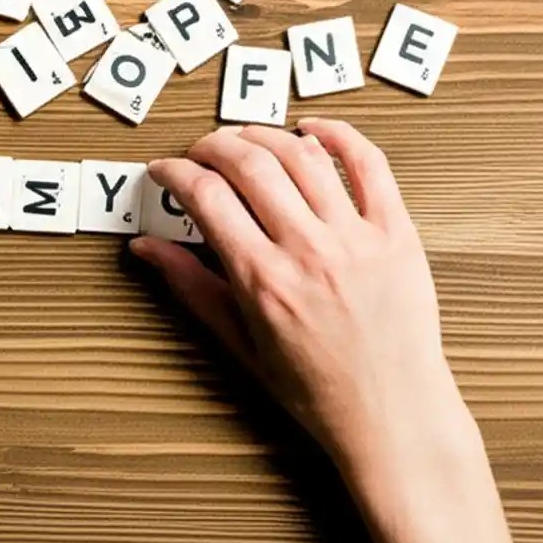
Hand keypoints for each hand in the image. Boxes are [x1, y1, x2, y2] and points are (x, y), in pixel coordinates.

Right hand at [135, 120, 451, 453]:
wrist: (392, 412)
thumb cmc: (316, 388)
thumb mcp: (240, 343)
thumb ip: (191, 286)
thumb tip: (146, 247)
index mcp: (263, 281)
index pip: (206, 197)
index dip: (175, 172)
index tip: (165, 170)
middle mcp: (309, 251)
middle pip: (249, 164)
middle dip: (213, 146)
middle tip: (200, 151)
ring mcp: (357, 237)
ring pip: (301, 155)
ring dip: (264, 134)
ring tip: (245, 139)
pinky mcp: (396, 232)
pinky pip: (368, 163)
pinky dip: (338, 135)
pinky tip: (312, 130)